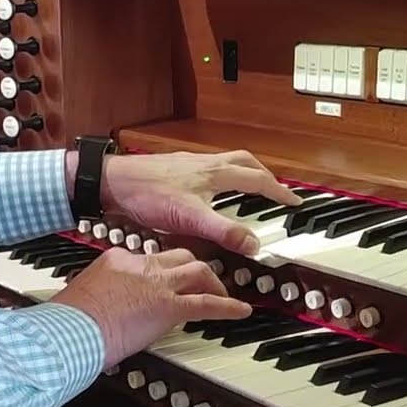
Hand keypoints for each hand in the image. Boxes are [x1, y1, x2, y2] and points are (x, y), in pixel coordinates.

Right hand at [51, 247, 251, 367]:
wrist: (69, 330)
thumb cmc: (68, 322)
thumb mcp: (82, 296)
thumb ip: (101, 294)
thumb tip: (107, 306)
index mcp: (117, 259)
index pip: (149, 258)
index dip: (161, 272)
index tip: (164, 284)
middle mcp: (141, 265)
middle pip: (179, 257)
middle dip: (195, 270)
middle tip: (204, 283)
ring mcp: (157, 284)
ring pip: (198, 272)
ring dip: (213, 283)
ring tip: (223, 295)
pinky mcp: (168, 307)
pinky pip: (207, 304)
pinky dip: (228, 306)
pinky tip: (241, 311)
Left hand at [68, 150, 301, 254]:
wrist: (112, 181)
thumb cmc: (148, 194)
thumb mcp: (191, 219)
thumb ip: (224, 231)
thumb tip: (254, 244)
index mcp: (216, 174)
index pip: (258, 180)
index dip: (279, 192)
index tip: (293, 201)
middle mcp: (206, 164)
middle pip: (246, 162)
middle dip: (264, 175)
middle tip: (274, 188)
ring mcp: (189, 164)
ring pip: (226, 162)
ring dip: (243, 172)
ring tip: (247, 186)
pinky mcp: (173, 167)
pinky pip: (207, 167)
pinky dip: (219, 175)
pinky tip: (208, 189)